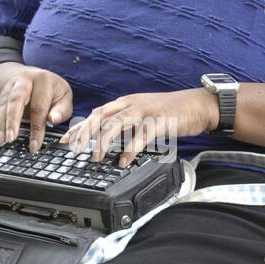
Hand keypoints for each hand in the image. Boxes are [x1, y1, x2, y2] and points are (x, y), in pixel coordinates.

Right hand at [0, 67, 73, 151]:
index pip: (38, 107)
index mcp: (43, 80)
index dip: (36, 128)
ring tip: (0, 142)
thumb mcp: (64, 98)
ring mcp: (11, 86)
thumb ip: (61, 110)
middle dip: (12, 121)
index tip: (34, 146)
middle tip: (10, 139)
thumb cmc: (54, 93)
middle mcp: (24, 80)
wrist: (39, 77)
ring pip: (3, 105)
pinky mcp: (3, 93)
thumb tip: (53, 119)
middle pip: (16, 101)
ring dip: (1, 125)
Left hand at [59, 88, 219, 166]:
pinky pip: (141, 135)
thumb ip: (126, 125)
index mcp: (126, 103)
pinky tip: (124, 160)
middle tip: (74, 150)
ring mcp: (146, 111)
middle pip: (101, 116)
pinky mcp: (160, 121)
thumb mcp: (143, 116)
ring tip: (96, 157)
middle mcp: (132, 104)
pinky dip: (130, 148)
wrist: (198, 105)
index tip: (66, 140)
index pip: (97, 113)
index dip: (80, 126)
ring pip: (117, 124)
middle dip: (84, 133)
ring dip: (103, 141)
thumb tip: (108, 140)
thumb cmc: (171, 113)